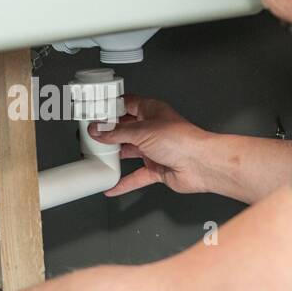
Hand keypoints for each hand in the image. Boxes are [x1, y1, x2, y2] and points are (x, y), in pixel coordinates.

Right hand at [87, 95, 213, 195]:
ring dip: (115, 155)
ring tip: (97, 157)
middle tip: (91, 136)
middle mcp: (153, 129)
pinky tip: (112, 186)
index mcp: (151, 111)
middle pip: (126, 129)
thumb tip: (98, 130)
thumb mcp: (142, 131)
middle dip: (109, 133)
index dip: (110, 107)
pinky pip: (137, 176)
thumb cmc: (181, 140)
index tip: (94, 111)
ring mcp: (155, 149)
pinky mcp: (157, 168)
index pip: (127, 104)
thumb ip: (116, 132)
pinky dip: (124, 182)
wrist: (201, 165)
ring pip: (130, 151)